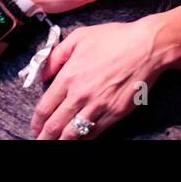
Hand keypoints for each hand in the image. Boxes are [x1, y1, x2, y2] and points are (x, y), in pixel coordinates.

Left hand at [31, 21, 162, 138]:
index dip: (37, 121)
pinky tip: (79, 140)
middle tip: (40, 141)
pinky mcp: (115, 113)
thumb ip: (56, 55)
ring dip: (61, 141)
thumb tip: (42, 74)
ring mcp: (98, 106)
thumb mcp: (79, 37)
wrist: (146, 47)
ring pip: (73, 133)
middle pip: (56, 124)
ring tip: (55, 144)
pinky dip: (84, 139)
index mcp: (68, 76)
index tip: (34, 127)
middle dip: (45, 136)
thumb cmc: (114, 38)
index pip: (45, 106)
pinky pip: (95, 133)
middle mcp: (80, 95)